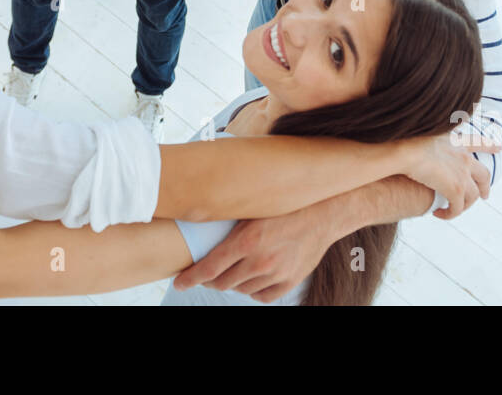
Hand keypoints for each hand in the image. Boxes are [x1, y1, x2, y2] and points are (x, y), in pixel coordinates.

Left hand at [171, 210, 328, 302]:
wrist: (322, 213)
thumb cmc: (284, 205)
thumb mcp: (252, 209)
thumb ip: (230, 224)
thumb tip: (199, 226)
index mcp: (246, 240)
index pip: (209, 268)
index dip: (190, 278)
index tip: (179, 282)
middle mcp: (260, 260)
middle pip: (222, 282)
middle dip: (210, 280)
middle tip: (206, 273)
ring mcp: (276, 273)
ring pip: (241, 289)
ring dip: (233, 282)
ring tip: (234, 268)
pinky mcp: (290, 281)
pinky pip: (262, 296)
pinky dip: (253, 289)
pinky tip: (253, 277)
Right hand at [399, 132, 498, 219]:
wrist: (405, 150)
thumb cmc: (405, 141)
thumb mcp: (420, 134)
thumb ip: (425, 138)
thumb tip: (413, 137)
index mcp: (456, 142)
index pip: (477, 142)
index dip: (489, 145)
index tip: (499, 146)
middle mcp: (464, 158)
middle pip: (483, 175)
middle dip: (485, 187)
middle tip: (485, 196)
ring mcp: (462, 174)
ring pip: (473, 196)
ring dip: (463, 206)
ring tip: (452, 210)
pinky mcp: (456, 190)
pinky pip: (458, 208)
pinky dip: (450, 214)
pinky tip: (439, 214)